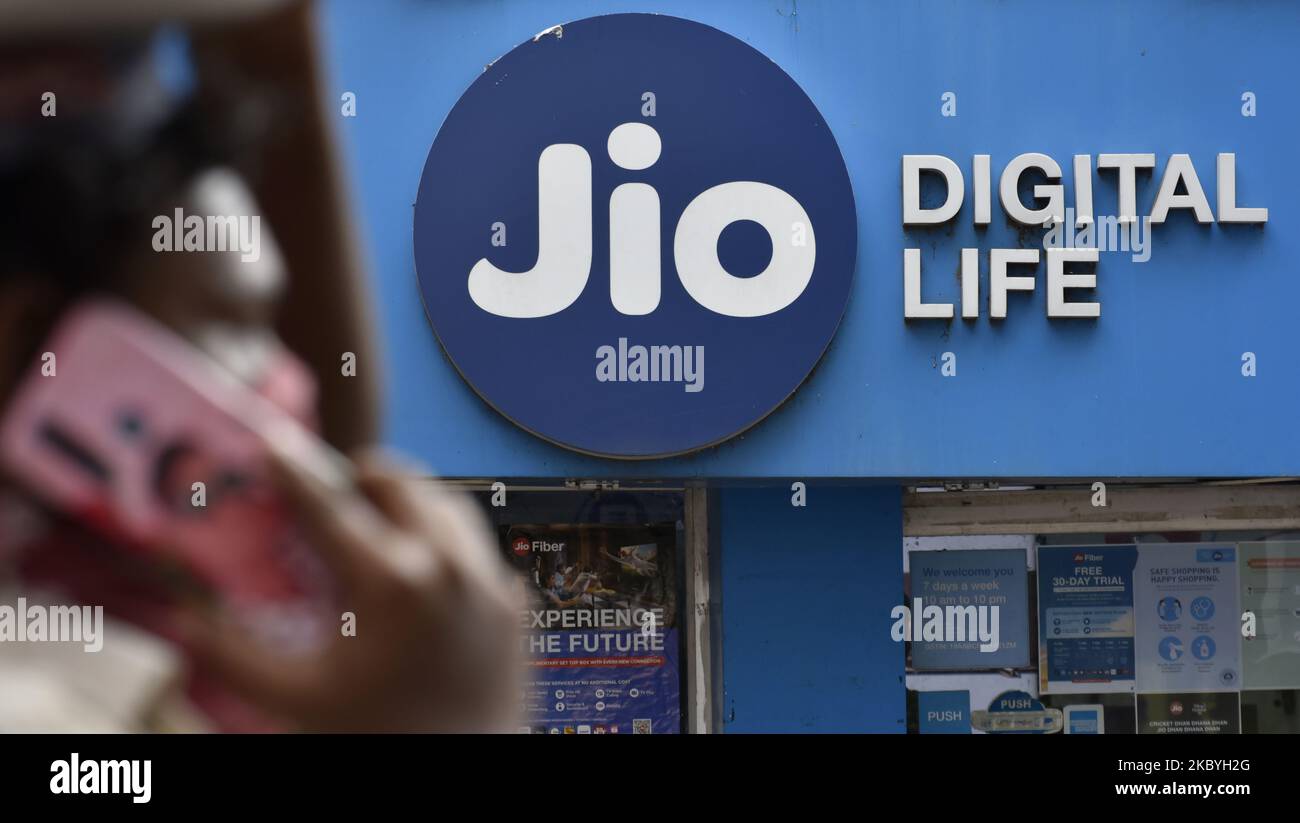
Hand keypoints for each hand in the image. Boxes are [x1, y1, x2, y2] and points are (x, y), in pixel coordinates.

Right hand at [180, 447, 522, 731]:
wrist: (463, 777)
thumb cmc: (380, 742)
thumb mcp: (296, 698)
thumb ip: (233, 653)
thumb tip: (183, 616)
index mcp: (392, 582)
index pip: (329, 505)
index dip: (296, 470)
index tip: (275, 445)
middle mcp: (450, 568)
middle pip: (400, 481)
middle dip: (358, 474)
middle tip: (329, 489)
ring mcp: (490, 583)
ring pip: (447, 505)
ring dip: (408, 501)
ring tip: (373, 522)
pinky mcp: (514, 603)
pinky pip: (477, 549)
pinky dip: (445, 544)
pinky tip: (419, 571)